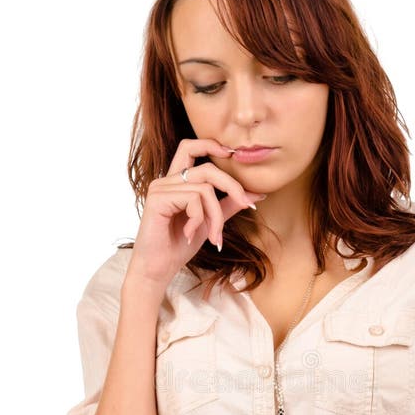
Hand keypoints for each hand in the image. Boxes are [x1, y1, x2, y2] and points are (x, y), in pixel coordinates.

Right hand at [126, 138, 265, 286]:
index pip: (190, 147)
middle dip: (232, 186)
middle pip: (207, 168)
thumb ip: (228, 204)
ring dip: (216, 216)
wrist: (157, 269)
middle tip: (247, 205)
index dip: (210, 144)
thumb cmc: (179, 246)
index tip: (232, 154)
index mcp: (176, 182)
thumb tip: (257, 193)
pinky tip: (189, 235)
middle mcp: (166, 180)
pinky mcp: (157, 198)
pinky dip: (199, 219)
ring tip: (213, 237)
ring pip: (205, 189)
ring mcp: (160, 188)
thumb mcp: (210, 222)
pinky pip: (193, 199)